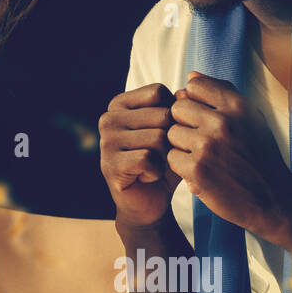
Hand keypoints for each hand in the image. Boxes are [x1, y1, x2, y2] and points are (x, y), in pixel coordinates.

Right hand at [100, 83, 182, 228]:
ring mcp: (106, 141)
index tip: (163, 133)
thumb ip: (179, 108)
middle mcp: (108, 118)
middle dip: (171, 139)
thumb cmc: (164, 160)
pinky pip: (148, 159)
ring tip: (154, 165)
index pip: (158, 92)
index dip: (173, 115)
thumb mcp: (175, 130)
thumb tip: (185, 92)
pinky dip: (156, 172)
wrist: (150, 201)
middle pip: (161, 116)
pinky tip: (147, 177)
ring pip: (157, 138)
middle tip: (159, 155)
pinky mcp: (110, 164)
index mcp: (120, 103)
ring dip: (166, 157)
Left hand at [166, 71, 291, 246]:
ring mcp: (208, 146)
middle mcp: (223, 122)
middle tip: (202, 141)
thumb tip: (190, 76)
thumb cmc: (260, 157)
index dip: (194, 102)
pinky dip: (182, 167)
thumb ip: (222, 94)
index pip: (194, 86)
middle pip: (177, 108)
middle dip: (185, 124)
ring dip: (182, 146)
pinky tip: (200, 172)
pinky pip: (171, 157)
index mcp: (238, 106)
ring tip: (203, 157)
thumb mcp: (251, 119)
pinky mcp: (197, 170)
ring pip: (171, 134)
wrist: (275, 200)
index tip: (204, 118)